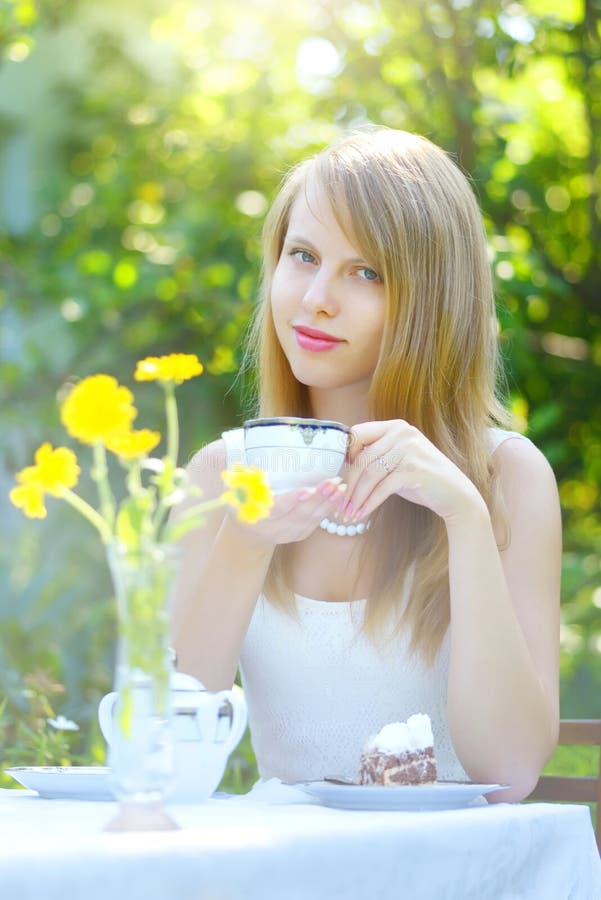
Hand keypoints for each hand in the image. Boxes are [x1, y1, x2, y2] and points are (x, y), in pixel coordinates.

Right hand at [227, 477, 346, 545]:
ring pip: (310, 520)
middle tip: (333, 482)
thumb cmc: (241, 499)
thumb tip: (249, 463)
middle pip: (298, 516)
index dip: (292, 501)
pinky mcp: (299, 534)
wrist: (247, 528)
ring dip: (327, 504)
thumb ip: (242, 477)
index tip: (308, 490)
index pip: (277, 510)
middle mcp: (273, 529)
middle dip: (318, 499)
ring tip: (340, 487)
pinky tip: (338, 496)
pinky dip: (327, 509)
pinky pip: (315, 522)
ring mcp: (288, 534)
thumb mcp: (235, 488)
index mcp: (256, 516)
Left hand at [343, 420, 484, 523]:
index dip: (345, 455)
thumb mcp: (397, 460)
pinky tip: (362, 514)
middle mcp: (402, 433)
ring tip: (349, 513)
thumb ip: (376, 457)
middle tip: (340, 503)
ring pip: (370, 474)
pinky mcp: (414, 470)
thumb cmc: (421, 479)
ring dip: (357, 497)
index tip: (340, 476)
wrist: (455, 494)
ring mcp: (409, 450)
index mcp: (395, 427)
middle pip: (362, 458)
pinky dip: (369, 503)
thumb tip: (344, 466)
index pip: (358, 433)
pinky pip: (382, 488)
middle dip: (349, 485)